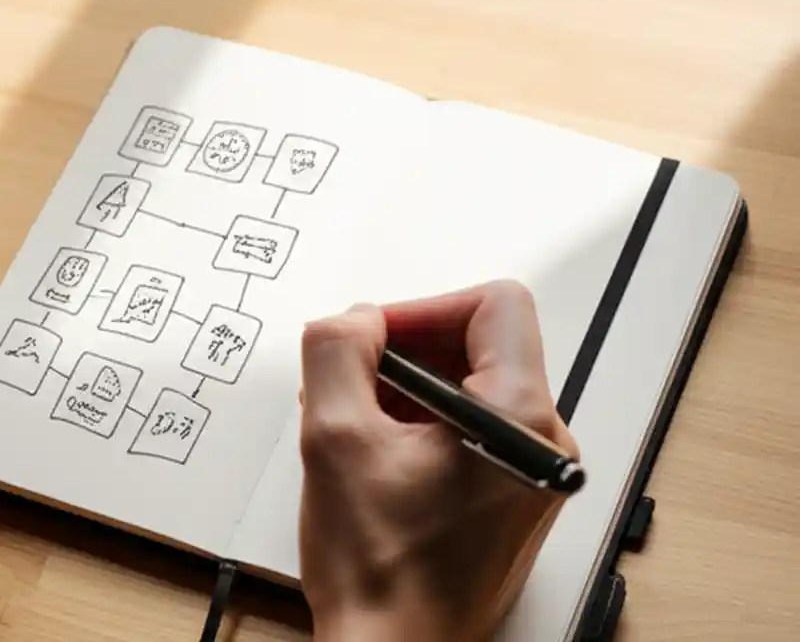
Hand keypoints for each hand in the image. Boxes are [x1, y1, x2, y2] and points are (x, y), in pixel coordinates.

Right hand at [297, 281, 579, 641]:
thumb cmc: (382, 573)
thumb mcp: (334, 437)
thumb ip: (336, 351)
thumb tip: (352, 319)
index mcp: (519, 419)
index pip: (495, 304)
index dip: (422, 309)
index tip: (374, 339)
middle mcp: (542, 442)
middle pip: (480, 344)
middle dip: (404, 353)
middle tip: (351, 384)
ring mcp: (530, 470)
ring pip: (469, 387)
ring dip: (403, 390)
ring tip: (353, 428)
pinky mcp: (511, 493)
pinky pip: (468, 427)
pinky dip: (417, 425)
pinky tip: (372, 456)